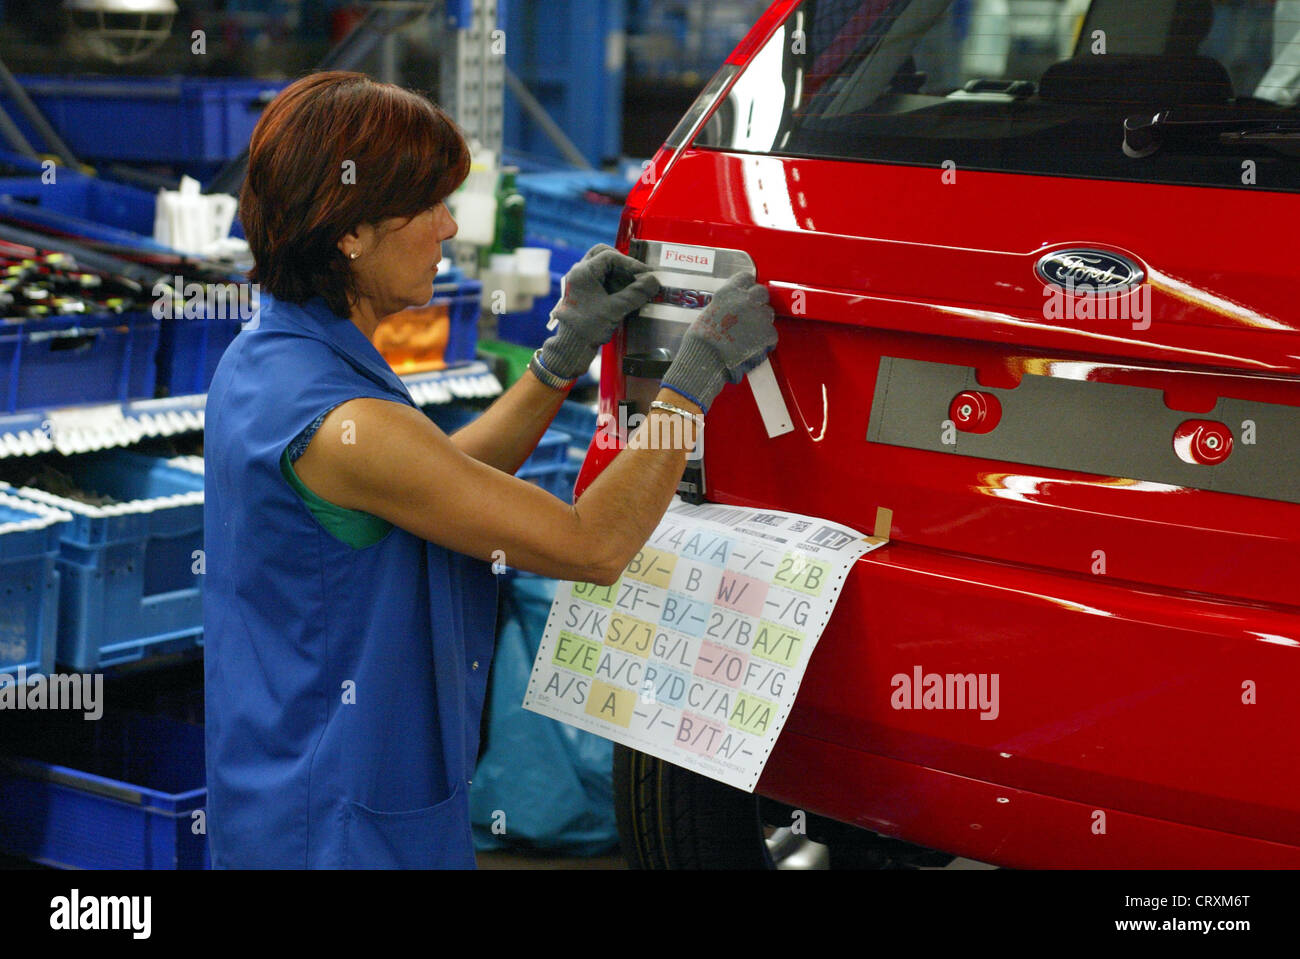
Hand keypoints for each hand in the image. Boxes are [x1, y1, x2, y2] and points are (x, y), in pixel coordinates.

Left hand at [537, 244, 660, 379]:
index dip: (630, 263)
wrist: (572, 347)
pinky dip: (615, 282)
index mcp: (583, 272)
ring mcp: (581, 282)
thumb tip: (654, 281)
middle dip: (623, 263)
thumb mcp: (616, 309)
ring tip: (634, 286)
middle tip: (637, 274)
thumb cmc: (587, 328)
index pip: (610, 256)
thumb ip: (636, 293)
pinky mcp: (585, 292)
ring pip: (602, 266)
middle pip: (603, 255)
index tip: (645, 273)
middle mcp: (579, 273)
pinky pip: (601, 279)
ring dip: (619, 273)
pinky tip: (626, 293)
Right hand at [661, 271, 776, 412]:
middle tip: (750, 314)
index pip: (745, 278)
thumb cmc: (700, 342)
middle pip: (761, 292)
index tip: (745, 292)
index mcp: (727, 293)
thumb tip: (728, 310)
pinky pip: (772, 334)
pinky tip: (754, 347)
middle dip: (758, 302)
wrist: (706, 360)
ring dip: (762, 321)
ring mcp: (757, 316)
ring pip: (768, 313)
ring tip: (750, 334)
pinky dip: (765, 341)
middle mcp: (745, 300)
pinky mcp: (767, 333)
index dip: (746, 286)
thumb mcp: (707, 314)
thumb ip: (722, 307)